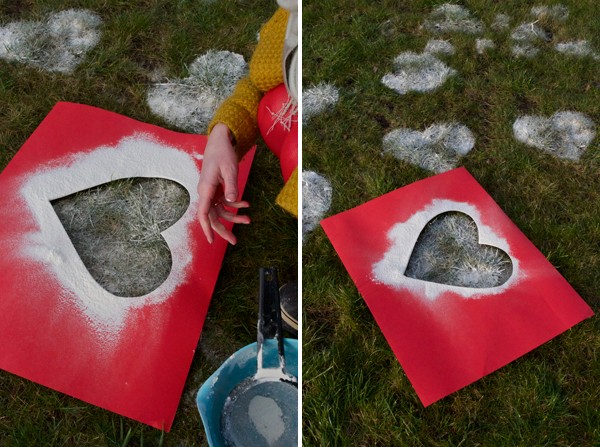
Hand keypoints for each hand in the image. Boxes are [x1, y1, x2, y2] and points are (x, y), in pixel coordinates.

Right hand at [196, 123, 250, 244]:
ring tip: (248, 220)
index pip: (203, 213)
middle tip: (235, 241)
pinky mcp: (216, 189)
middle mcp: (206, 193)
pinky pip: (224, 202)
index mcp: (206, 189)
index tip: (211, 240)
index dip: (207, 228)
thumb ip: (231, 186)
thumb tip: (231, 201)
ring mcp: (211, 192)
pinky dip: (235, 205)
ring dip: (233, 217)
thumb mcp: (230, 169)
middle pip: (212, 216)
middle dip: (223, 229)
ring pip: (220, 211)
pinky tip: (246, 205)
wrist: (219, 142)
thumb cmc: (222, 154)